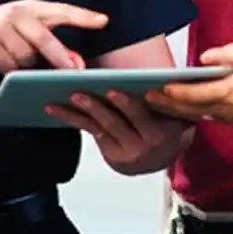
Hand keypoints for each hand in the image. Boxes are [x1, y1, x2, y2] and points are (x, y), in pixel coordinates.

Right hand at [0, 0, 107, 71]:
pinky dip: (10, 71)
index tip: (103, 21)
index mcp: (30, 7)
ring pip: (27, 57)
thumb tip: (75, 61)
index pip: (62, 10)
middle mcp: (18, 14)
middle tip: (75, 72)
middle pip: (47, 39)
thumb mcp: (21, 31)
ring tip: (13, 58)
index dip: (83, 16)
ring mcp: (3, 29)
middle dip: (62, 58)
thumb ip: (48, 43)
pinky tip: (2, 65)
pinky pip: (10, 66)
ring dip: (25, 65)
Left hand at [46, 90, 190, 174]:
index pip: (148, 117)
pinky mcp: (110, 153)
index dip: (133, 105)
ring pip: (102, 126)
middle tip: (88, 93)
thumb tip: (155, 76)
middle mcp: (145, 145)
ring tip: (71, 95)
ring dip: (85, 110)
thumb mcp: (177, 114)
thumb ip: (168, 100)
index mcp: (164, 133)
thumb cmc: (170, 124)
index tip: (121, 91)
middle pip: (120, 122)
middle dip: (104, 107)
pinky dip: (73, 118)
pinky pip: (91, 131)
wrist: (164, 157)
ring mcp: (126, 152)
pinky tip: (54, 109)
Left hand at [148, 43, 232, 148]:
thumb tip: (207, 56)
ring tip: (169, 105)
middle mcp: (228, 111)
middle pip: (191, 111)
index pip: (191, 94)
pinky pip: (221, 120)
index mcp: (228, 92)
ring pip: (205, 116)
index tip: (151, 90)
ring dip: (184, 111)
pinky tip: (203, 110)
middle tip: (148, 102)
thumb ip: (231, 53)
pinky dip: (205, 114)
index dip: (170, 93)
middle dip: (168, 106)